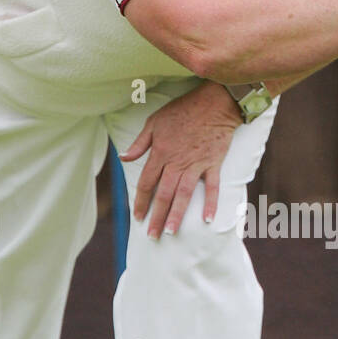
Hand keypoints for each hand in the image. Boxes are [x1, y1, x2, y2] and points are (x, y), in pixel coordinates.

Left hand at [119, 82, 241, 237]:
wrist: (214, 103)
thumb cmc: (183, 110)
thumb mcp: (155, 122)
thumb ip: (139, 143)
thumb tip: (124, 157)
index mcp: (160, 153)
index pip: (146, 182)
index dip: (141, 201)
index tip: (138, 217)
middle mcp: (176, 162)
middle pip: (163, 194)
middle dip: (157, 216)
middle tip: (153, 235)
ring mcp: (196, 164)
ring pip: (184, 194)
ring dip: (177, 214)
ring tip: (172, 232)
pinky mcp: (213, 163)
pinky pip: (211, 187)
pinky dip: (210, 203)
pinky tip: (207, 219)